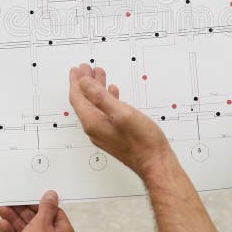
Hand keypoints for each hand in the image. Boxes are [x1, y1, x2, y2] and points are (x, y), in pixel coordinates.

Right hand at [0, 190, 76, 231]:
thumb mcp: (41, 225)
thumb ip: (46, 208)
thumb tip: (52, 196)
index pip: (54, 213)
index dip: (40, 204)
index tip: (29, 197)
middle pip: (39, 221)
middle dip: (23, 212)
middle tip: (12, 202)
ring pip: (28, 231)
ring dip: (14, 220)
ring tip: (3, 210)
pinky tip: (4, 225)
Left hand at [69, 64, 171, 178]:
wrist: (155, 163)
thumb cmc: (142, 142)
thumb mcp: (122, 113)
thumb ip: (101, 97)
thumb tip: (84, 83)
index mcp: (93, 123)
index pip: (78, 98)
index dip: (76, 82)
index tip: (77, 69)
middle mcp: (95, 128)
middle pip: (85, 101)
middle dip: (84, 82)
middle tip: (85, 68)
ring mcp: (104, 131)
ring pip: (96, 105)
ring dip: (96, 88)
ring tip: (99, 74)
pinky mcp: (114, 133)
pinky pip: (105, 111)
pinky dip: (107, 98)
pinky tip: (113, 92)